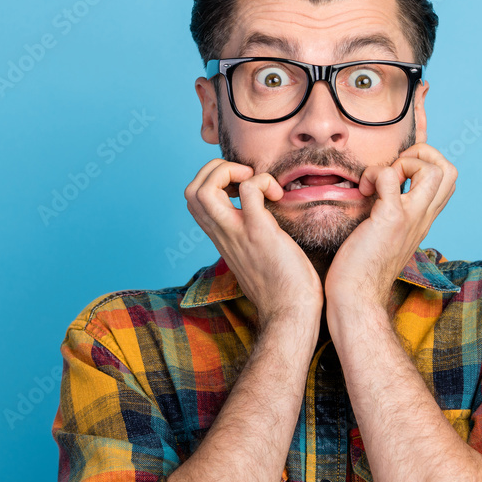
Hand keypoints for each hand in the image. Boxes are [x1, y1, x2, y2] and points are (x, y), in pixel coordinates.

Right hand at [184, 159, 322, 339]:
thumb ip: (246, 238)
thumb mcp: (252, 257)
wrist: (290, 312)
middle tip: (244, 178)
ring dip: (229, 171)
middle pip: (190, 191)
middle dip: (214, 169)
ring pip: (204, 189)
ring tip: (253, 180)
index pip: (193, 201)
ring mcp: (237, 233)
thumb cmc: (281, 286)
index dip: (211, 180)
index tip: (239, 185)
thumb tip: (259, 220)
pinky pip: (249, 191)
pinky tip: (277, 194)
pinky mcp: (259, 232)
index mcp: (221, 237)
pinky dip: (262, 181)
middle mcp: (222, 234)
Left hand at [324, 143, 455, 319]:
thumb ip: (390, 210)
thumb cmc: (362, 267)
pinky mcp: (390, 219)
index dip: (426, 161)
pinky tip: (364, 192)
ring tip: (381, 180)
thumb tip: (379, 187)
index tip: (396, 171)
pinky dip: (374, 174)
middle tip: (394, 169)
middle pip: (450, 170)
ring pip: (433, 170)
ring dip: (404, 162)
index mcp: (423, 219)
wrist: (357, 297)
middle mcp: (423, 217)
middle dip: (422, 155)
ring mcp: (410, 218)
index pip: (447, 179)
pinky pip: (389, 178)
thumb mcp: (385, 232)